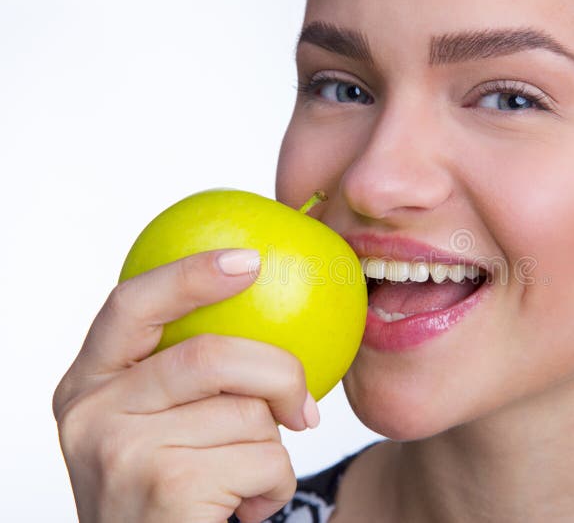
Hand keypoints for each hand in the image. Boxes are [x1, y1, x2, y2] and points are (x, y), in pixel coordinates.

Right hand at [53, 249, 318, 522]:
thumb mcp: (154, 429)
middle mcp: (91, 412)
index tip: (250, 259)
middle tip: (303, 407)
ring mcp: (123, 451)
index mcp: (87, 384)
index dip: (191, 274)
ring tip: (245, 479)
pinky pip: (265, 459)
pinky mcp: (167, 488)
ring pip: (248, 413)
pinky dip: (277, 484)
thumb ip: (184, 379)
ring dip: (271, 449)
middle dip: (279, 374)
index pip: (132, 304)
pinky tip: (248, 507)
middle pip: (211, 355)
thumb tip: (276, 321)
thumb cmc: (168, 496)